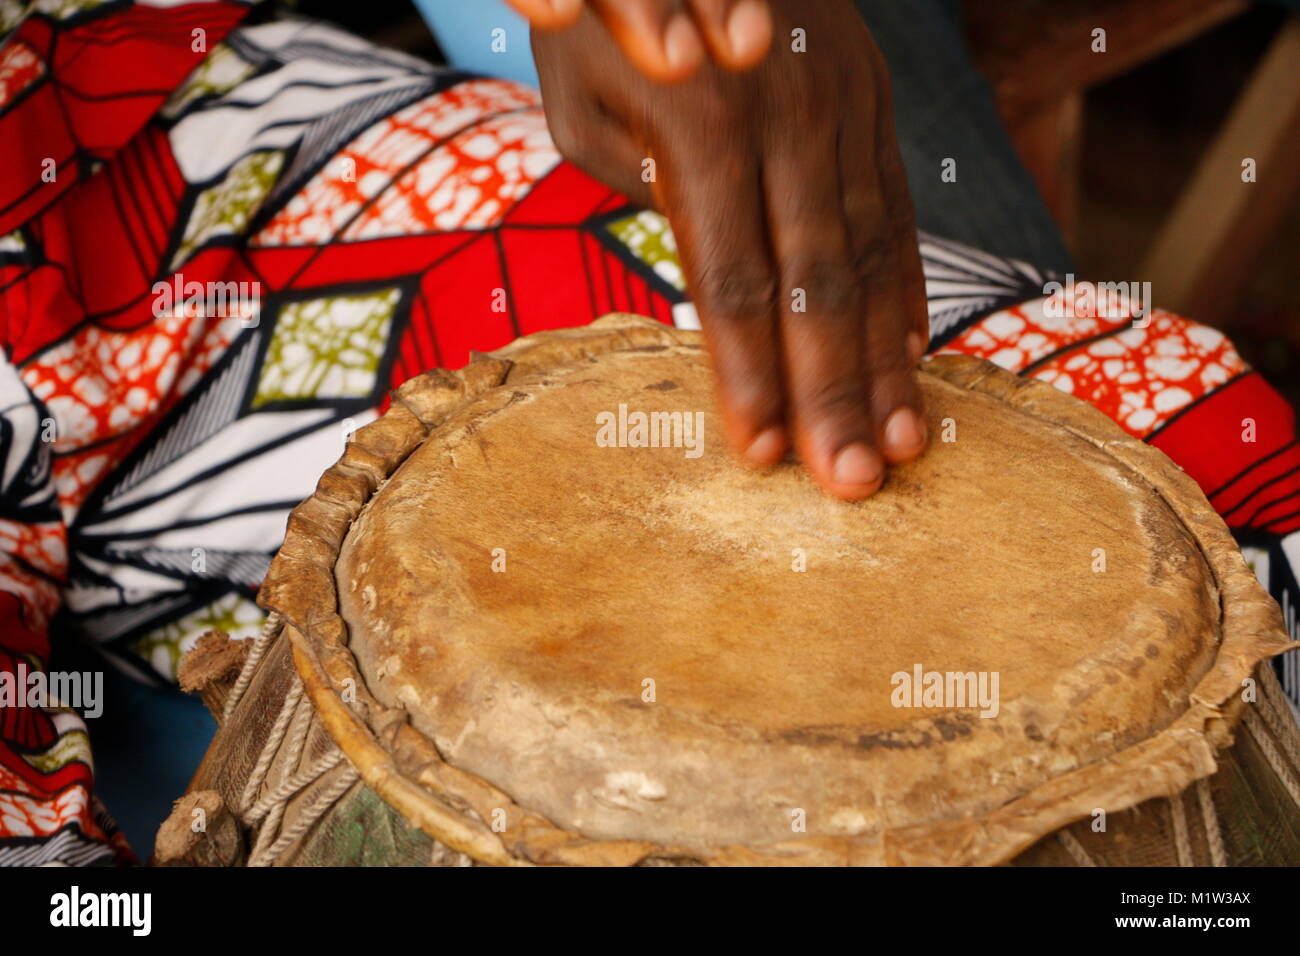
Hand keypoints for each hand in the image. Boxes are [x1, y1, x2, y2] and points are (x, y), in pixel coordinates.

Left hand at [533, 0, 929, 499]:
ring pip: (872, 253)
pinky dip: (905, 289)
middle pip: (817, 282)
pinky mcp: (874, 100)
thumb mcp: (585, 97)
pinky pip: (897, 210)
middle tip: (852, 485)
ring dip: (886, 360)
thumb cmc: (607, 15)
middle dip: (833, 392)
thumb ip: (646, 194)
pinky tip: (912, 358)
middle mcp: (788, 115)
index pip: (733, 277)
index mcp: (703, 122)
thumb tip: (711, 280)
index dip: (748, 372)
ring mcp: (845, 104)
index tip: (761, 454)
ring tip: (899, 445)